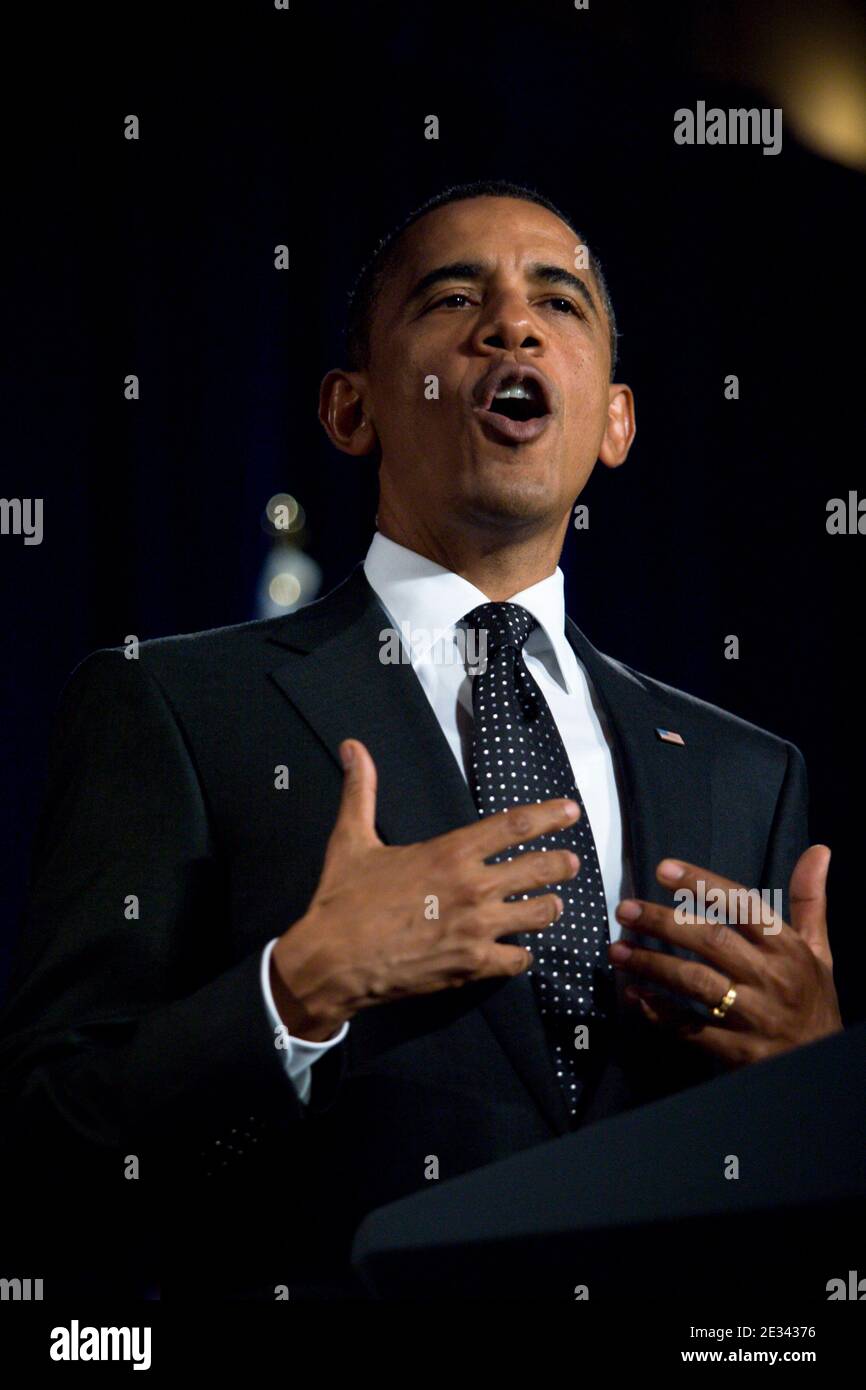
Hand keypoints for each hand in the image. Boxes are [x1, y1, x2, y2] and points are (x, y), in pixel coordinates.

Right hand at [270, 738, 580, 1039]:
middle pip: (539, 869)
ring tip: (553, 904)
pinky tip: (520, 950)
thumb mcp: (351, 839)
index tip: (570, 811)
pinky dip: (522, 954)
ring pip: (539, 915)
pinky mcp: (473, 966)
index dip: (548, 815)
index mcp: (450, 852)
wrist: (333, 962)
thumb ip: (361, 791)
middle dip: (562, 863)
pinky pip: (518, 960)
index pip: (514, 825)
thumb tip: (353, 747)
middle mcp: (473, 888)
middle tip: (573, 862)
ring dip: (549, 907)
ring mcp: (477, 929)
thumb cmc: (344, 900)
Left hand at [608, 847, 842, 1065]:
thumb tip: (819, 849)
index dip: (703, 884)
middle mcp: (771, 978)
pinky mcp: (738, 1051)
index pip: (743, 906)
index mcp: (788, 948)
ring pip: (696, 984)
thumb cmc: (813, 996)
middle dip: (663, 923)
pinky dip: (660, 1012)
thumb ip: (808, 899)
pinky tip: (635, 995)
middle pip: (712, 941)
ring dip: (652, 965)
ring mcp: (754, 1017)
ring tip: (617, 952)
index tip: (662, 869)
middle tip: (624, 909)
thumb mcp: (817, 948)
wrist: (823, 1060)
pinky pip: (691, 1029)